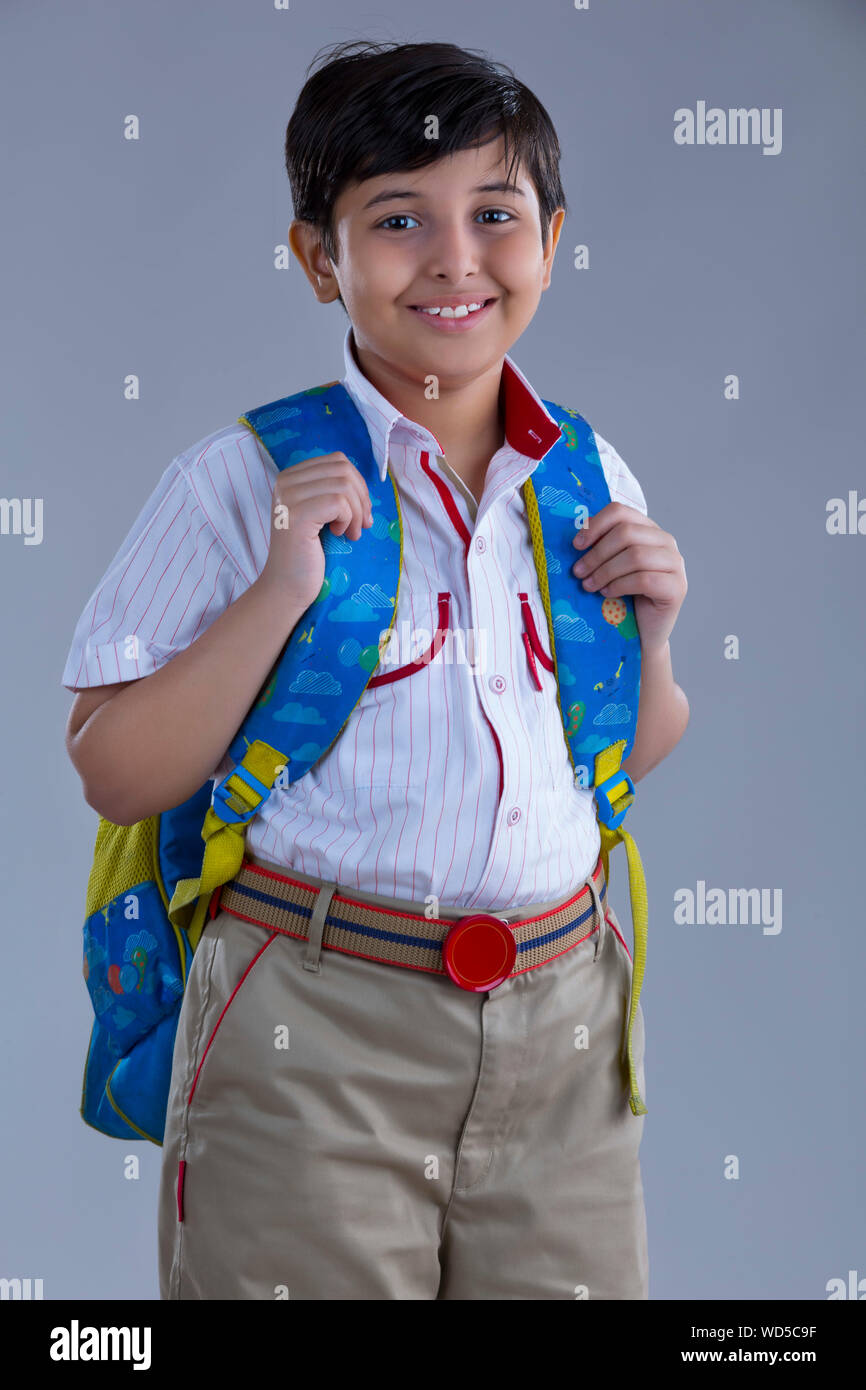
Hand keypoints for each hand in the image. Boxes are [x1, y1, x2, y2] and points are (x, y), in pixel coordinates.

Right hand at [259, 451, 373, 609]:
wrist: (288, 585)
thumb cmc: (309, 552)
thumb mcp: (321, 513)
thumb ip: (334, 491)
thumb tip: (364, 483)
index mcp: (291, 477)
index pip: (337, 460)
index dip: (358, 484)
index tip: (360, 512)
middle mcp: (286, 482)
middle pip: (343, 470)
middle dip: (362, 498)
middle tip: (362, 524)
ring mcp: (289, 497)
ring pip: (344, 485)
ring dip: (357, 512)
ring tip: (351, 533)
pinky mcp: (296, 514)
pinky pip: (339, 503)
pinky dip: (348, 520)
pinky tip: (340, 535)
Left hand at [572, 502, 686, 651]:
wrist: (642, 633)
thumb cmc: (622, 598)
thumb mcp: (609, 567)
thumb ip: (600, 548)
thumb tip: (575, 538)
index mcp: (648, 530)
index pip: (621, 512)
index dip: (595, 525)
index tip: (576, 545)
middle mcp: (666, 542)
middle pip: (626, 533)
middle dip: (597, 553)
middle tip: (578, 572)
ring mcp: (675, 564)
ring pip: (635, 555)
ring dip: (605, 571)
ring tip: (589, 585)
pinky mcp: (677, 587)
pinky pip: (644, 579)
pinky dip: (620, 585)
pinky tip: (607, 594)